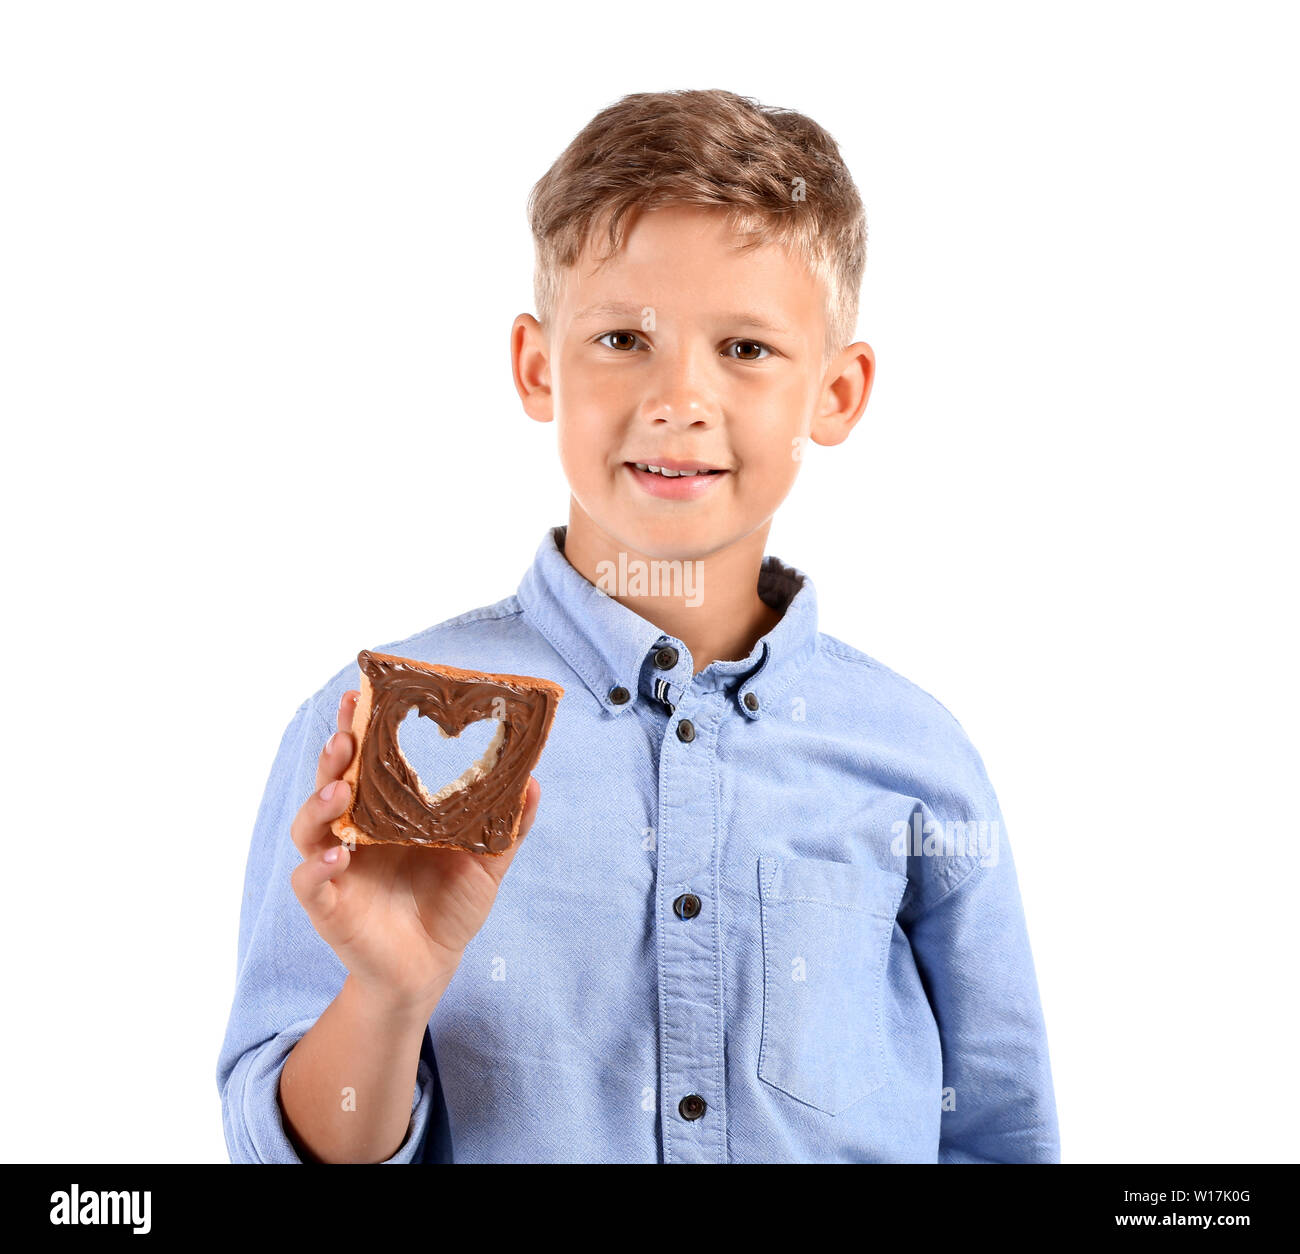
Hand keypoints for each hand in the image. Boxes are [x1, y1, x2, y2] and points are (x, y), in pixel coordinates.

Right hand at [289, 690, 539, 1015]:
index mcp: (385, 812)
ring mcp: (336, 868)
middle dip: (334, 756)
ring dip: (319, 804)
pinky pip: (310, 881)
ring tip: (341, 789)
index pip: (363, 761)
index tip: (355, 695)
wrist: (430, 968)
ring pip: (309, 826)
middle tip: (346, 735)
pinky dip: (318, 867)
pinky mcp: (328, 906)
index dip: (355, 727)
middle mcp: (352, 832)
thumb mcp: (486, 862)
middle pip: (330, 782)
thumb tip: (533, 780)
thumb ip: (507, 824)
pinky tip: (338, 855)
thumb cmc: (449, 907)